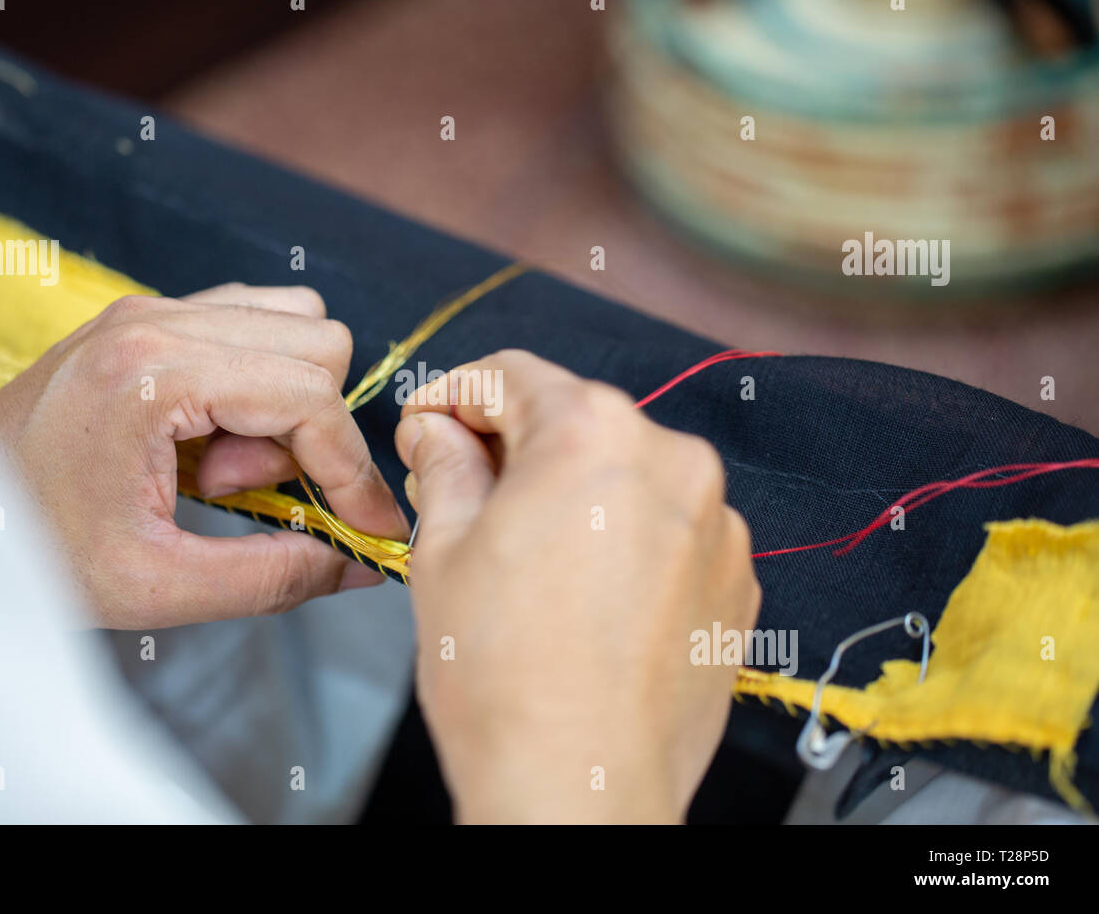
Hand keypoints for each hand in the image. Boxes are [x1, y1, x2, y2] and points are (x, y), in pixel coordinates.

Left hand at [0, 283, 407, 627]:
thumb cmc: (32, 544)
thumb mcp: (154, 588)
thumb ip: (269, 578)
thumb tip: (357, 566)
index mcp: (152, 374)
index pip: (309, 398)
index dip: (353, 471)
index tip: (367, 530)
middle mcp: (157, 320)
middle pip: (318, 345)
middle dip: (307, 431)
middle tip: (234, 492)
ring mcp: (151, 309)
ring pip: (296, 323)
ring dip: (286, 400)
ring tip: (215, 466)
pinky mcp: (148, 317)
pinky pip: (255, 323)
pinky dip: (260, 380)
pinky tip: (206, 437)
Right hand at [395, 350, 759, 822]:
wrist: (578, 789)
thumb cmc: (505, 679)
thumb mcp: (443, 551)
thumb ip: (443, 467)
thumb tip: (437, 434)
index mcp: (592, 434)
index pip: (511, 376)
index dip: (454, 395)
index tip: (429, 425)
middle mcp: (671, 460)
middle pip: (575, 421)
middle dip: (514, 446)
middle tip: (461, 491)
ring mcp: (716, 522)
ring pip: (626, 475)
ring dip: (574, 494)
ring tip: (526, 557)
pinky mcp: (736, 578)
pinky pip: (668, 528)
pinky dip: (624, 539)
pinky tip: (582, 593)